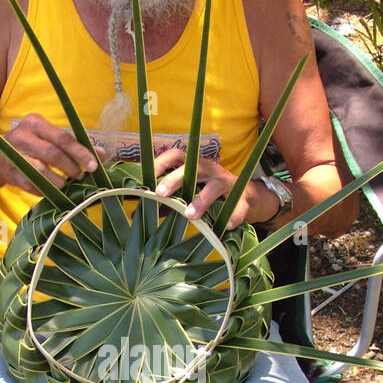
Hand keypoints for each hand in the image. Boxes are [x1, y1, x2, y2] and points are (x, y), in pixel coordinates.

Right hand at [0, 113, 104, 194]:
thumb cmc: (33, 145)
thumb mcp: (52, 138)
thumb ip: (76, 144)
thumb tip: (103, 154)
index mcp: (35, 123)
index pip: (62, 137)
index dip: (80, 152)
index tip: (93, 166)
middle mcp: (22, 136)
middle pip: (52, 154)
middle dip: (71, 167)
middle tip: (80, 176)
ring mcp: (13, 155)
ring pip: (41, 171)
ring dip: (58, 181)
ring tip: (66, 185)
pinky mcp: (10, 174)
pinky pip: (32, 185)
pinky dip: (45, 190)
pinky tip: (52, 191)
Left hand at [152, 148, 276, 227]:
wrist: (247, 198)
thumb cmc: (208, 197)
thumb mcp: (186, 197)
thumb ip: (164, 205)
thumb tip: (134, 216)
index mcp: (194, 167)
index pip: (176, 155)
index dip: (161, 161)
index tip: (147, 174)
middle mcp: (210, 170)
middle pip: (193, 168)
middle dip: (175, 179)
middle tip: (160, 193)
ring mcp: (228, 183)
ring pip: (215, 186)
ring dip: (202, 199)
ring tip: (190, 215)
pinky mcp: (243, 199)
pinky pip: (239, 206)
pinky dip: (233, 215)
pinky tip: (226, 227)